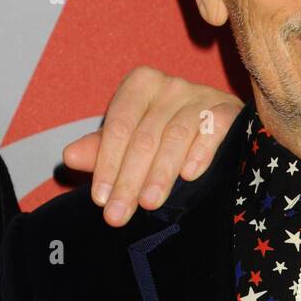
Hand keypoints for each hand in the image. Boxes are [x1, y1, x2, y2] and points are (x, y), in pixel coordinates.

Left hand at [62, 67, 243, 225]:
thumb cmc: (166, 136)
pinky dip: (201, 152)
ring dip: (161, 173)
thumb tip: (70, 156)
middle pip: (145, 136)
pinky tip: (190, 175)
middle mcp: (170, 85)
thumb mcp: (130, 142)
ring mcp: (201, 95)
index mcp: (140, 85)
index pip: (119, 126)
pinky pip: (214, 129)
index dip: (107, 164)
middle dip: (129, 179)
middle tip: (120, 214)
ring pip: (176, 135)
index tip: (101, 200)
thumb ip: (102, 150)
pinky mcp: (229, 109)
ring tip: (150, 203)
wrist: (220, 130)